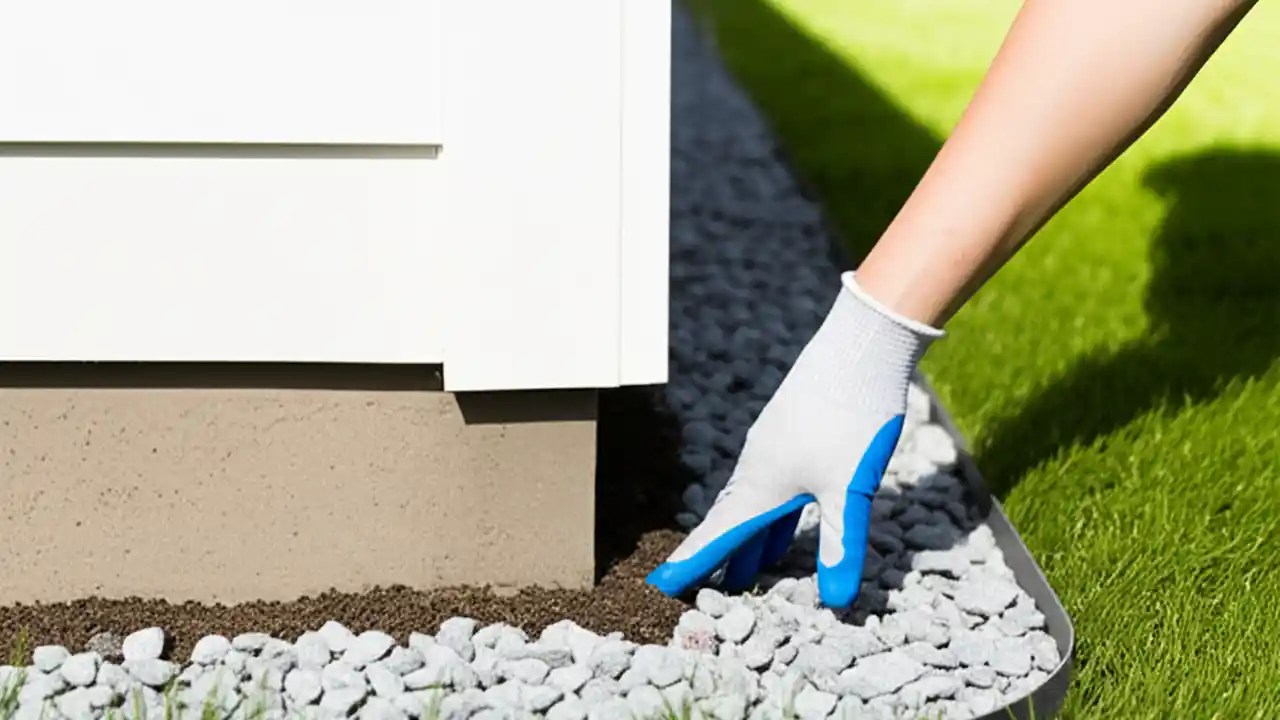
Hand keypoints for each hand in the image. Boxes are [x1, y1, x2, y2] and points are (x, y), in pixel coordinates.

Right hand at [647, 273, 939, 607]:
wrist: (858, 348)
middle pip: (732, 522)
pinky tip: (786, 520)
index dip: (691, 563)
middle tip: (699, 588)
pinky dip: (770, 515)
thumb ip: (842, 545)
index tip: (661, 585)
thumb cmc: (850, 417)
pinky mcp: (793, 433)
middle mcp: (758, 466)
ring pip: (754, 503)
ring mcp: (774, 447)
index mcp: (760, 484)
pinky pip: (772, 485)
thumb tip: (837, 600)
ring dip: (748, 539)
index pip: (717, 535)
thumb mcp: (851, 489)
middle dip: (719, 557)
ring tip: (746, 571)